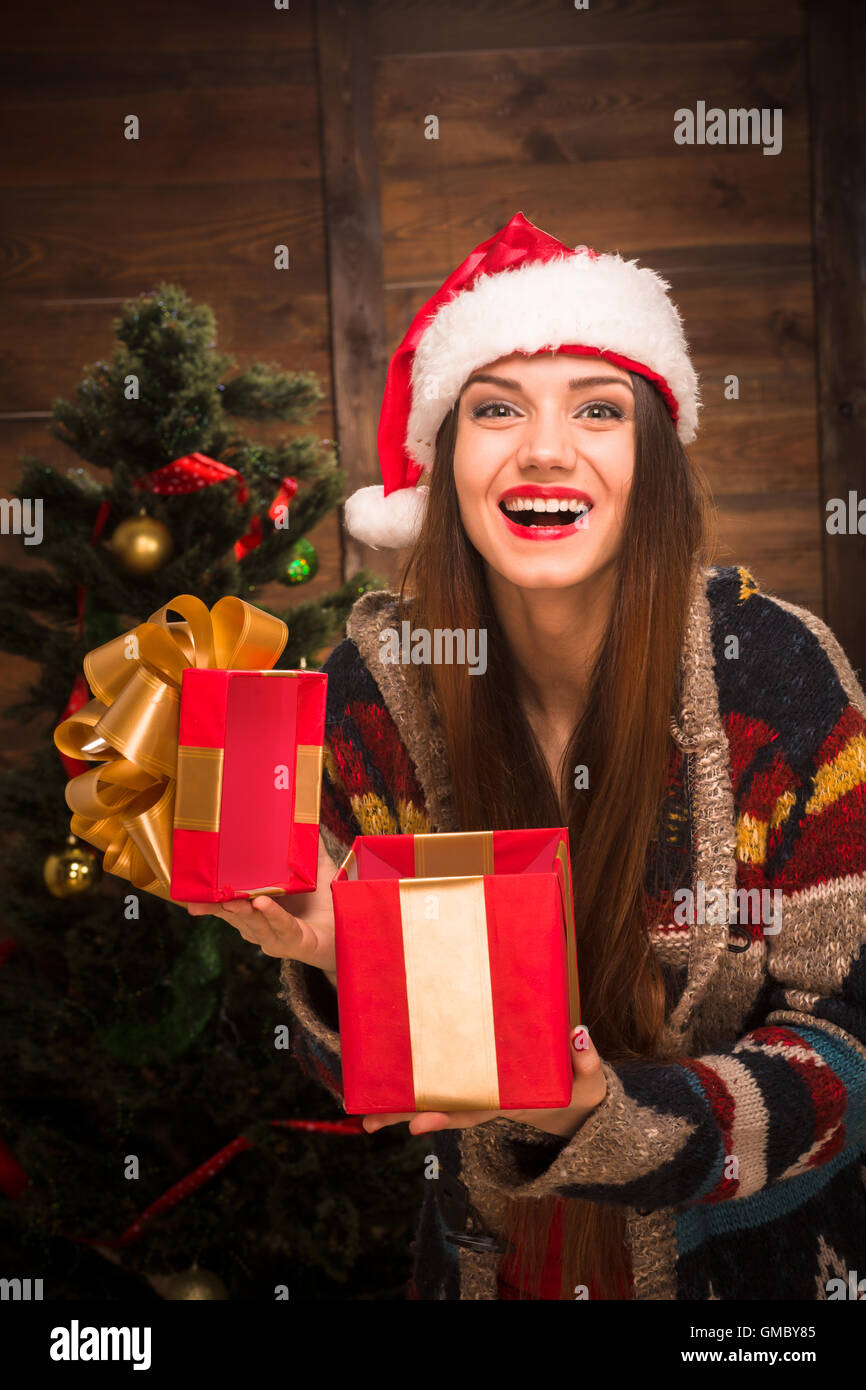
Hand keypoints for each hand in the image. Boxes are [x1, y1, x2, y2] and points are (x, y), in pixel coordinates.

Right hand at [186, 832, 337, 977]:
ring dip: (241, 910)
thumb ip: (304, 846)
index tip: (188, 891)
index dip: (207, 899)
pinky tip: (262, 903)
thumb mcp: (314, 870)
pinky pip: (281, 927)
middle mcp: (261, 926)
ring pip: (253, 923)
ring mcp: (276, 936)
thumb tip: (296, 816)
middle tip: (198, 896)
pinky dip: (272, 915)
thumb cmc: (328, 902)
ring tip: (230, 897)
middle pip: (233, 916)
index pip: (227, 904)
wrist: (352, 928)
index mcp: (257, 909)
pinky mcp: (296, 942)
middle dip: (215, 906)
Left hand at [363, 1025, 606, 1138]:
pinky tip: (387, 1079)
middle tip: (369, 1121)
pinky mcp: (473, 1078)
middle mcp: (486, 1100)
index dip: (446, 1116)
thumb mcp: (588, 1082)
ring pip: (435, 1098)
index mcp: (510, 1101)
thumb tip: (579, 1033)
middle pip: (442, 1109)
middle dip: (406, 1116)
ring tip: (365, 1112)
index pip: (473, 1109)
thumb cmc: (579, 1089)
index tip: (417, 1124)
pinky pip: (441, 1082)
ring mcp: (478, 1091)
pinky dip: (415, 1085)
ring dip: (401, 1105)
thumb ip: (586, 1062)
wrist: (574, 1104)